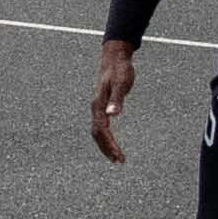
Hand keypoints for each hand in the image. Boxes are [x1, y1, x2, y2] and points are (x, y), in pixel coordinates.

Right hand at [88, 38, 140, 162]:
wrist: (114, 57)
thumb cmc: (119, 69)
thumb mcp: (121, 83)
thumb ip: (117, 99)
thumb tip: (113, 114)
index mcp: (99, 105)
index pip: (101, 130)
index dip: (109, 144)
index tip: (118, 156)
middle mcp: (96, 108)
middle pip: (97, 134)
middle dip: (106, 149)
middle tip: (119, 161)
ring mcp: (98, 107)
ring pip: (98, 131)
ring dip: (105, 145)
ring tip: (116, 156)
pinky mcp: (102, 106)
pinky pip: (101, 126)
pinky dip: (106, 137)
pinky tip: (113, 142)